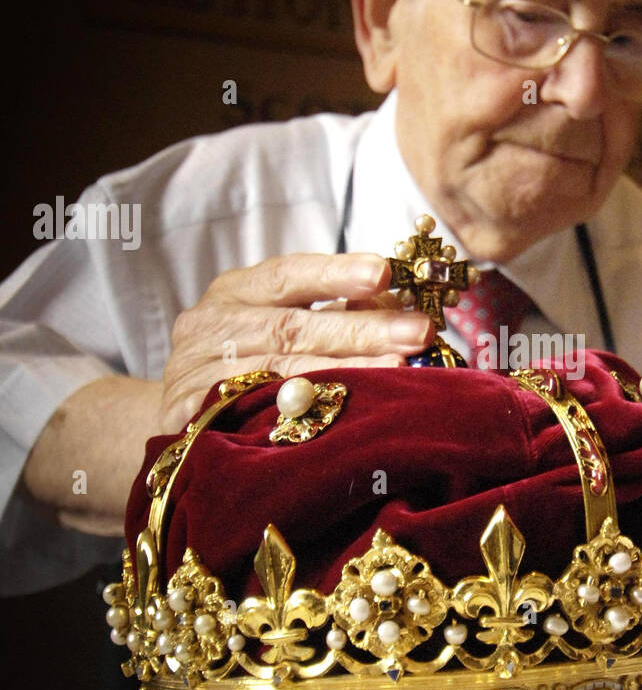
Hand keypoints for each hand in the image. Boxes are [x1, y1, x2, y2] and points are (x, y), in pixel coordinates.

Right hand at [159, 253, 433, 430]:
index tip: (382, 272)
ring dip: (344, 370)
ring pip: (278, 371)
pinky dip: (299, 413)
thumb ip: (332, 314)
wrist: (177, 417)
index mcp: (236, 293)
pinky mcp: (189, 417)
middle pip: (291, 326)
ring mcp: (196, 372)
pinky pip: (253, 414)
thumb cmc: (245, 364)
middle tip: (418, 331)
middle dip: (361, 329)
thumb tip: (401, 306)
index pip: (286, 274)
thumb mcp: (279, 325)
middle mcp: (211, 326)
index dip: (334, 273)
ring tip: (398, 369)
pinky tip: (343, 416)